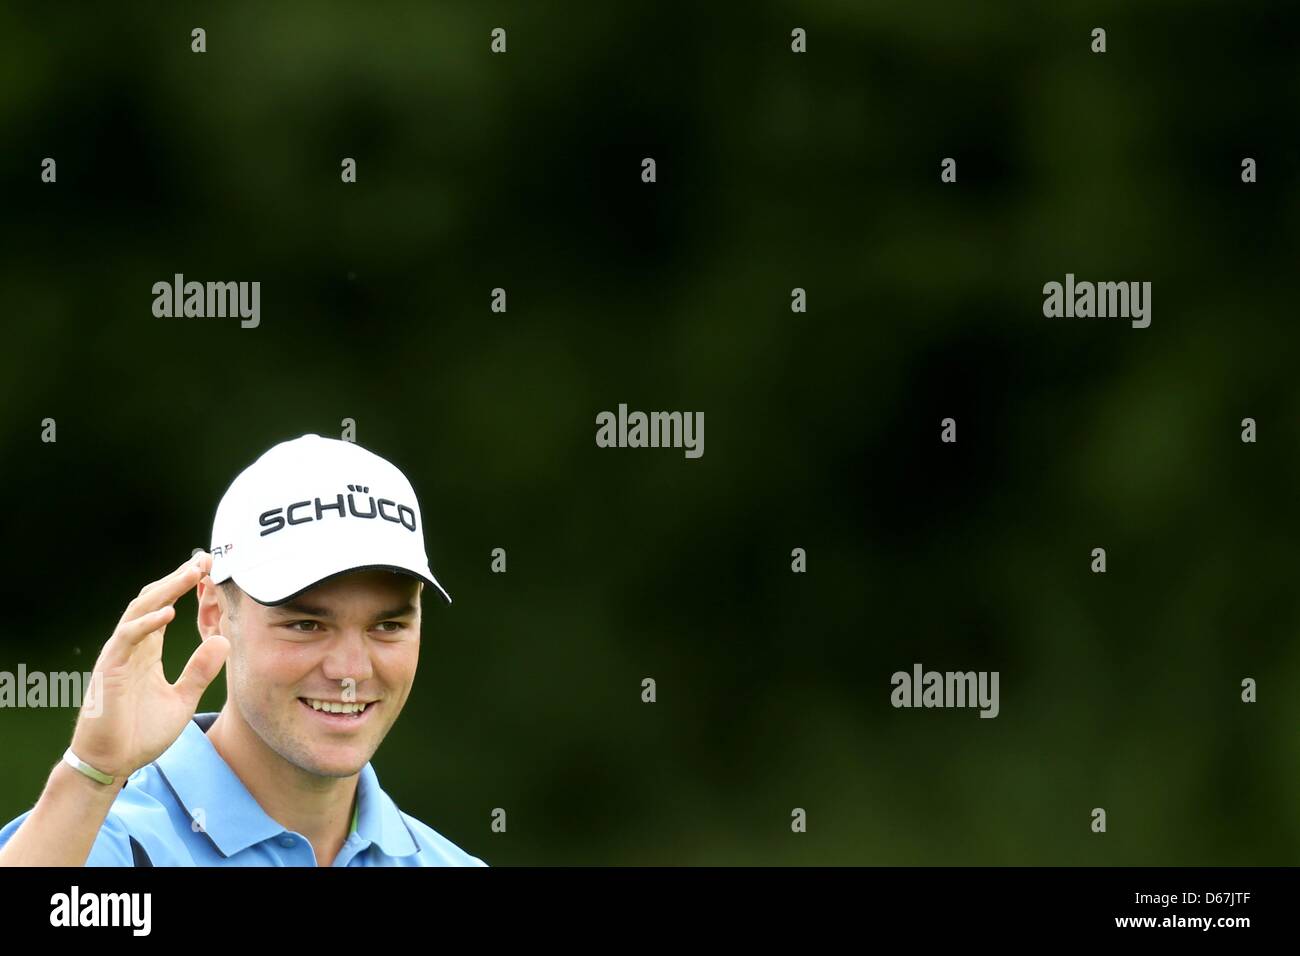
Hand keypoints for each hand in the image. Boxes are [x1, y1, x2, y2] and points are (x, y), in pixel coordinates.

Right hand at [68, 552, 229, 780]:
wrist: (112, 763)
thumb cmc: (141, 733)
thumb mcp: (183, 699)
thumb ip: (200, 671)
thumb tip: (224, 640)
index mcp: (147, 651)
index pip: (165, 608)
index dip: (184, 588)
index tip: (209, 569)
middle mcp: (132, 647)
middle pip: (152, 601)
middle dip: (177, 579)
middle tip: (204, 560)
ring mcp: (118, 655)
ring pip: (139, 611)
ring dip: (165, 590)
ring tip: (190, 574)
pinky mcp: (109, 670)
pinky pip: (127, 638)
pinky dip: (146, 623)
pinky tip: (168, 612)